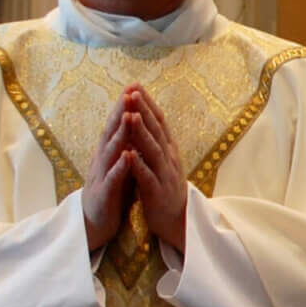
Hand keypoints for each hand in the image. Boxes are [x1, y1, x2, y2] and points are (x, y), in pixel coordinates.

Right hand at [82, 92, 135, 251]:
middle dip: (120, 112)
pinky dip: (120, 166)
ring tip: (128, 116)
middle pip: (110, 132)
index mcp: (108, 154)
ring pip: (110, 151)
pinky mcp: (104, 194)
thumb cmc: (111, 194)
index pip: (116, 126)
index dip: (124, 107)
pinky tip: (128, 156)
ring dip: (120, 134)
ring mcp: (101, 176)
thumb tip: (134, 125)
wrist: (95, 225)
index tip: (134, 87)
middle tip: (129, 92)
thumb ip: (124, 147)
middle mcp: (102, 161)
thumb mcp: (119, 166)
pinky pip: (112, 179)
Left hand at [120, 85, 189, 252]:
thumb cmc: (164, 188)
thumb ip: (154, 141)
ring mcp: (165, 174)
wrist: (176, 220)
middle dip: (143, 111)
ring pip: (152, 150)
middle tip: (132, 92)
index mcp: (168, 149)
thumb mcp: (161, 160)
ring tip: (130, 116)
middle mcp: (169, 158)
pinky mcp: (158, 192)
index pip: (159, 121)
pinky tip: (129, 154)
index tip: (135, 86)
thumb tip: (144, 118)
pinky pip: (147, 176)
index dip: (148, 103)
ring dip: (141, 133)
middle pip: (156, 130)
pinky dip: (138, 164)